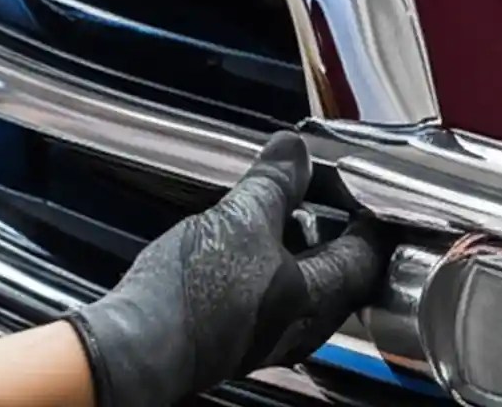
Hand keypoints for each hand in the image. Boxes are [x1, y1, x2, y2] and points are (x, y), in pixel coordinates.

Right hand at [67, 132, 387, 406]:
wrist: (132, 348)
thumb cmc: (189, 298)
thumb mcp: (239, 220)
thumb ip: (273, 184)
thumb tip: (294, 153)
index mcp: (316, 300)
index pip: (366, 257)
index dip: (369, 219)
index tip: (365, 192)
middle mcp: (300, 327)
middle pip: (337, 274)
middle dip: (331, 230)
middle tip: (322, 193)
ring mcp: (266, 336)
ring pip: (299, 286)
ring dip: (293, 247)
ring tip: (275, 211)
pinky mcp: (233, 338)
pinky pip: (266, 297)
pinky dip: (264, 266)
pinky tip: (238, 246)